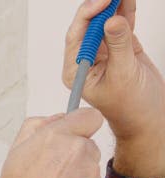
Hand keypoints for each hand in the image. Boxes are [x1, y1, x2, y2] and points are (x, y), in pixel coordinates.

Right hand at [0, 109, 106, 177]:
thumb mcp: (15, 151)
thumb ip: (37, 125)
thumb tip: (57, 118)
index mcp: (59, 136)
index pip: (90, 116)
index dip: (81, 126)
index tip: (73, 135)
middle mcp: (80, 152)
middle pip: (89, 146)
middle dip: (75, 157)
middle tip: (52, 174)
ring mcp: (92, 176)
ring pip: (91, 170)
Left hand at [63, 0, 164, 177]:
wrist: (148, 119)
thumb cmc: (131, 107)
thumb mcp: (123, 75)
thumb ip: (118, 46)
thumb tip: (112, 21)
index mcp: (75, 70)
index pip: (76, 36)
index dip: (87, 15)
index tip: (102, 1)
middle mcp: (86, 60)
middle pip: (88, 25)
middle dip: (100, 6)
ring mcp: (103, 52)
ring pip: (105, 22)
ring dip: (114, 5)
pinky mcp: (120, 48)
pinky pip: (121, 25)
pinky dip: (126, 11)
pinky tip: (128, 0)